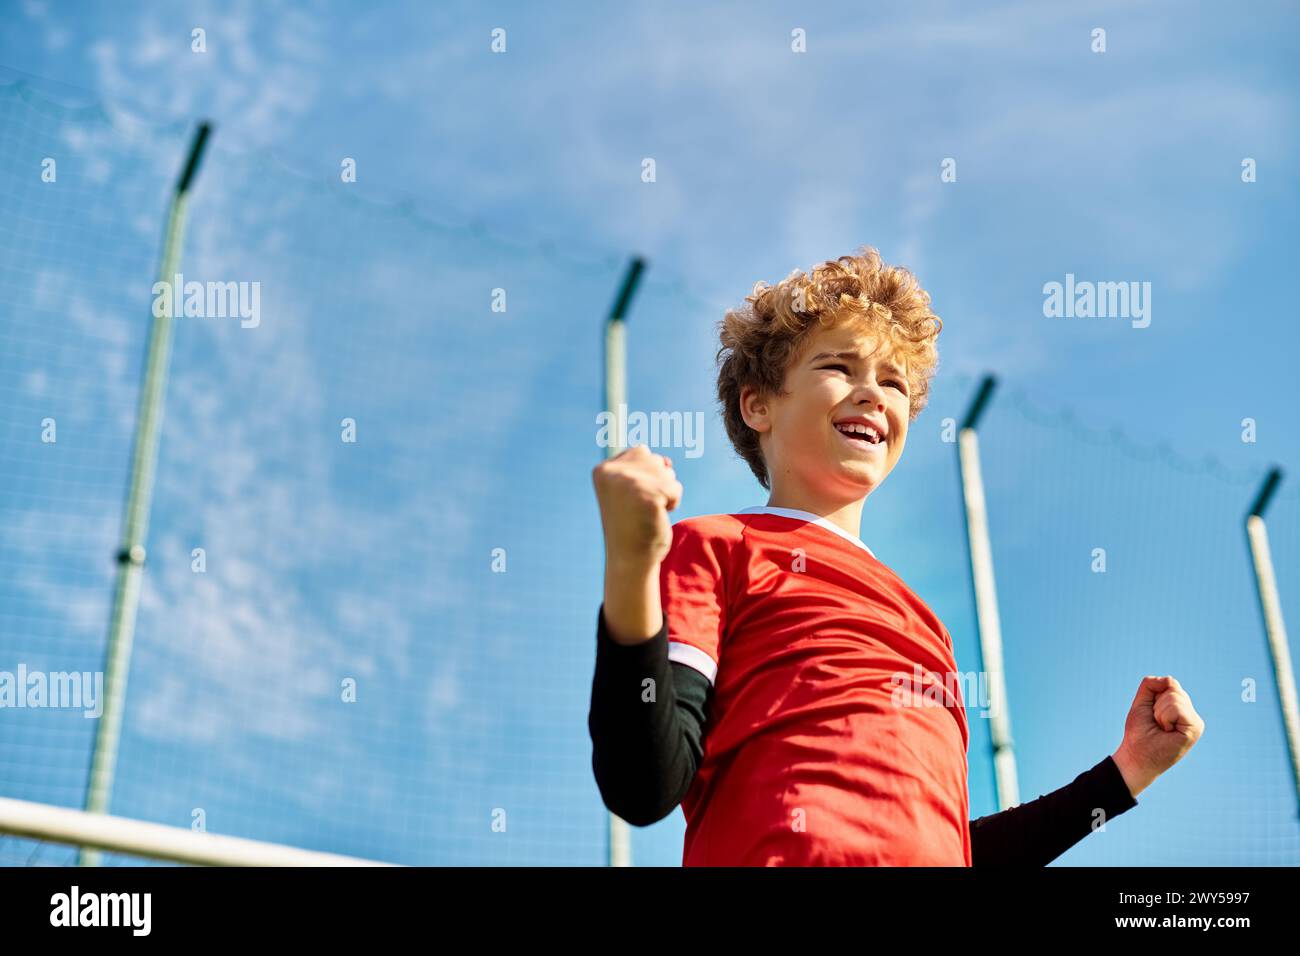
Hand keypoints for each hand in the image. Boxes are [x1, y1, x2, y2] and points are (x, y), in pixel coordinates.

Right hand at [591, 444, 681, 570]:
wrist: (630, 559)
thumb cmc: (633, 524)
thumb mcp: (633, 488)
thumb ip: (644, 467)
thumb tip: (666, 462)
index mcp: (603, 470)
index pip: (640, 452)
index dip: (645, 476)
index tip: (631, 499)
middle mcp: (613, 472)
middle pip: (655, 460)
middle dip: (657, 483)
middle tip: (640, 508)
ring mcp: (630, 483)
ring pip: (667, 473)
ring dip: (666, 493)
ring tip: (648, 512)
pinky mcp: (649, 495)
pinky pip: (675, 489)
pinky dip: (672, 504)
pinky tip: (656, 517)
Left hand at [1111, 675, 1204, 797]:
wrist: (1136, 757)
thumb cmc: (1139, 732)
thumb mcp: (1142, 702)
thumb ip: (1151, 685)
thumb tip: (1168, 679)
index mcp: (1180, 707)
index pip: (1169, 683)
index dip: (1153, 696)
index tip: (1152, 715)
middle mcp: (1191, 713)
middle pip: (1172, 687)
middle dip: (1156, 704)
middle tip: (1156, 724)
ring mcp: (1195, 721)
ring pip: (1174, 696)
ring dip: (1159, 712)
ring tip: (1161, 728)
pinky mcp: (1196, 728)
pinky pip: (1177, 708)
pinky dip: (1164, 717)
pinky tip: (1166, 731)